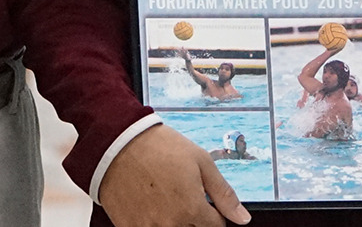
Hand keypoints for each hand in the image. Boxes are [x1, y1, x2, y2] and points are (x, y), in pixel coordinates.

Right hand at [98, 124, 250, 226]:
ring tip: (169, 201)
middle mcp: (171, 224)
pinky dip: (154, 223)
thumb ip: (224, 194)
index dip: (214, 214)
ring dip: (176, 221)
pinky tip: (152, 206)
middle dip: (195, 219)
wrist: (118, 143)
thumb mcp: (201, 162)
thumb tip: (243, 218)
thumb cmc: (160, 148)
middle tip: (184, 199)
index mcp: (192, 209)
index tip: (205, 202)